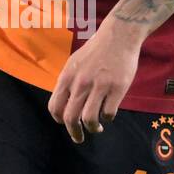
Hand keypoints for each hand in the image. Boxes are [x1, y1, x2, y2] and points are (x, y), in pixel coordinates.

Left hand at [47, 17, 141, 142]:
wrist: (119, 35)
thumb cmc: (96, 50)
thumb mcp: (74, 63)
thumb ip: (68, 83)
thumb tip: (63, 106)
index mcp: (67, 76)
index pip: (55, 107)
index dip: (59, 120)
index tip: (66, 124)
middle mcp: (81, 82)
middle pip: (70, 118)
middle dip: (74, 133)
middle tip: (79, 138)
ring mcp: (99, 85)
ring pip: (90, 119)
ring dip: (92, 128)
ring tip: (97, 128)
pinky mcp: (117, 87)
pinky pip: (109, 113)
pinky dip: (108, 118)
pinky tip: (109, 113)